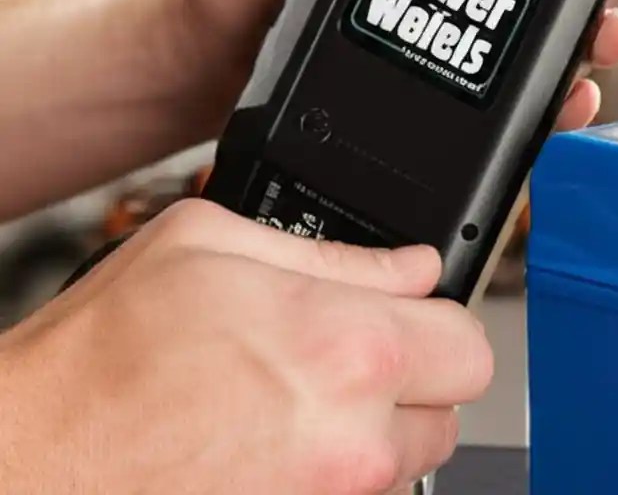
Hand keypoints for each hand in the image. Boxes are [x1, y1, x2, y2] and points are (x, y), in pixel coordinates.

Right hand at [0, 200, 491, 492]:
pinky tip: (278, 443)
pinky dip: (338, 472)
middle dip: (418, 377)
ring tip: (301, 401)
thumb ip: (336, 255)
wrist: (32, 464)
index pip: (472, 341)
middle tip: (352, 357)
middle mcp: (359, 437)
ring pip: (410, 460)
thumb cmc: (100, 359)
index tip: (410, 315)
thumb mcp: (206, 246)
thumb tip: (410, 265)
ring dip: (379, 429)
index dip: (439, 320)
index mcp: (351, 348)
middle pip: (453, 408)